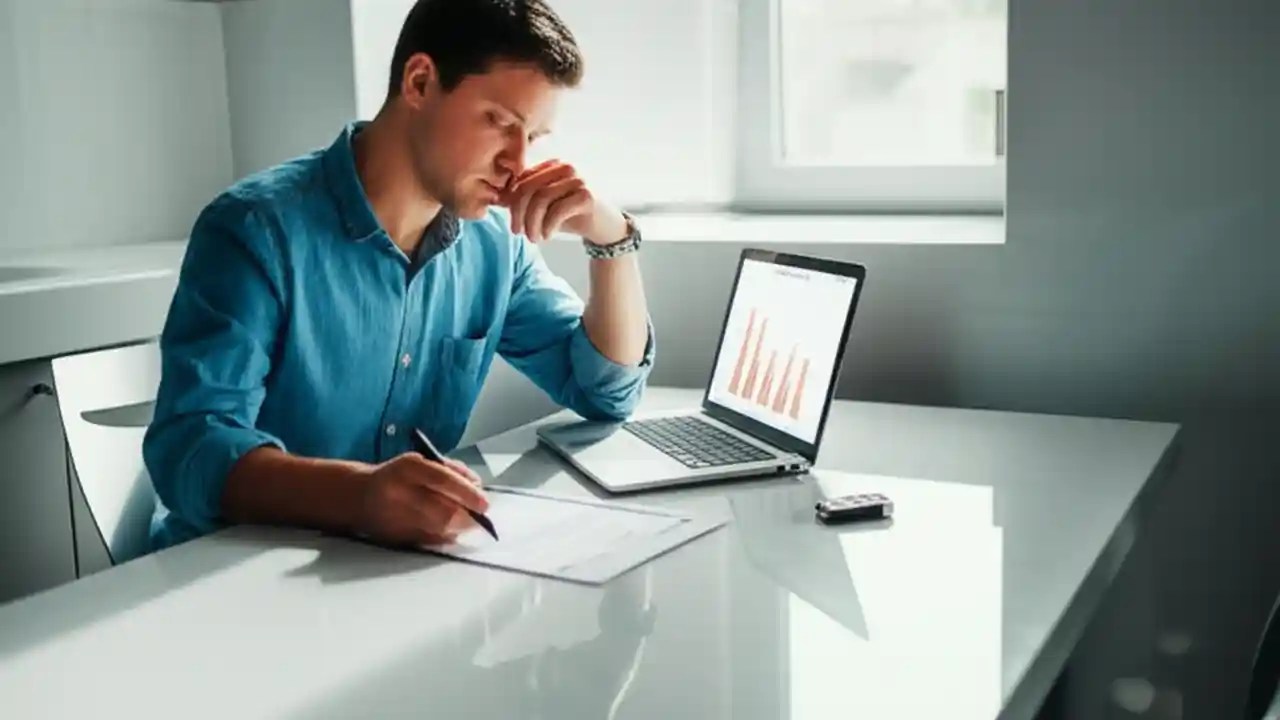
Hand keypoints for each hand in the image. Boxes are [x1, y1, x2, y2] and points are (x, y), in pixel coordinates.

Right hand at [353, 453, 489, 547]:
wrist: (358, 495)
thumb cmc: (400, 476)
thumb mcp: (422, 461)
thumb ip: (452, 470)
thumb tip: (477, 487)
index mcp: (408, 467)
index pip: (443, 480)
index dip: (467, 493)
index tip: (485, 504)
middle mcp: (399, 491)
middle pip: (443, 511)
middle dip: (468, 517)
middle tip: (480, 518)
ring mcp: (395, 517)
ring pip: (438, 530)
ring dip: (459, 528)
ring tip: (466, 523)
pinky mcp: (394, 537)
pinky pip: (429, 541)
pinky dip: (445, 537)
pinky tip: (449, 531)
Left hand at [501, 160, 627, 245]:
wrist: (603, 226)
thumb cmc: (569, 216)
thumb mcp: (543, 208)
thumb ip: (521, 200)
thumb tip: (493, 198)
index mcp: (550, 166)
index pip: (521, 180)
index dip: (511, 204)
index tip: (513, 226)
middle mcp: (564, 167)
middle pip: (528, 188)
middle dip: (519, 215)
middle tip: (519, 233)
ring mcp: (577, 179)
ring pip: (541, 199)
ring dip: (533, 223)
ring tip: (534, 238)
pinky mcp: (586, 195)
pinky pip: (558, 210)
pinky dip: (548, 226)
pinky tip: (547, 236)